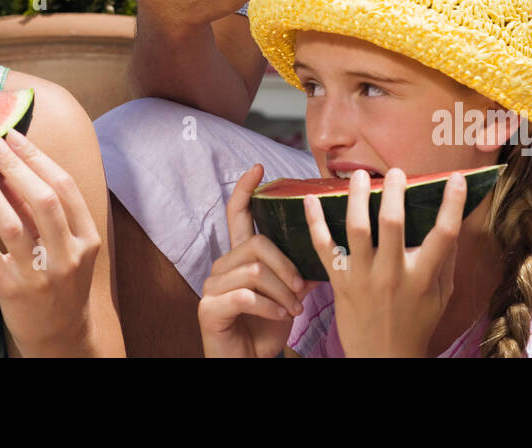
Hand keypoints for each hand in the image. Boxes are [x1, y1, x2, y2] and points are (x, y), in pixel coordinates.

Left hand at [0, 129, 100, 356]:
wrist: (59, 337)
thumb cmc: (62, 283)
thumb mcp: (66, 248)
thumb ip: (43, 213)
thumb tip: (10, 170)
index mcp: (86, 239)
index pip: (64, 188)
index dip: (38, 158)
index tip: (15, 136)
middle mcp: (66, 256)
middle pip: (42, 200)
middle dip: (16, 164)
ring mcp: (38, 275)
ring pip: (10, 223)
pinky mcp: (9, 290)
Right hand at [199, 164, 312, 357]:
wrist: (248, 363)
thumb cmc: (266, 328)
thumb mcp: (289, 295)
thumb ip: (297, 269)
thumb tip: (324, 246)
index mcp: (240, 257)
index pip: (238, 214)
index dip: (245, 189)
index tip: (259, 167)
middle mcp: (222, 265)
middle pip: (256, 243)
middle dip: (285, 265)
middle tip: (301, 290)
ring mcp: (211, 286)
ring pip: (253, 270)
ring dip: (281, 291)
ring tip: (293, 309)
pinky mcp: (208, 307)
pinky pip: (244, 295)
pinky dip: (268, 307)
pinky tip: (280, 317)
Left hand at [305, 168, 464, 357]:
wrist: (384, 359)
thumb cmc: (417, 324)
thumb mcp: (441, 296)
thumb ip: (445, 260)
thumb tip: (453, 219)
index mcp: (423, 278)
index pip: (444, 235)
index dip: (453, 204)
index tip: (456, 178)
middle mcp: (393, 275)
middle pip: (393, 224)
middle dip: (394, 191)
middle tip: (396, 172)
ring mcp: (363, 278)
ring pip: (357, 229)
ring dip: (357, 197)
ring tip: (360, 175)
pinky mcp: (339, 282)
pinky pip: (323, 247)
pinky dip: (314, 221)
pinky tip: (310, 198)